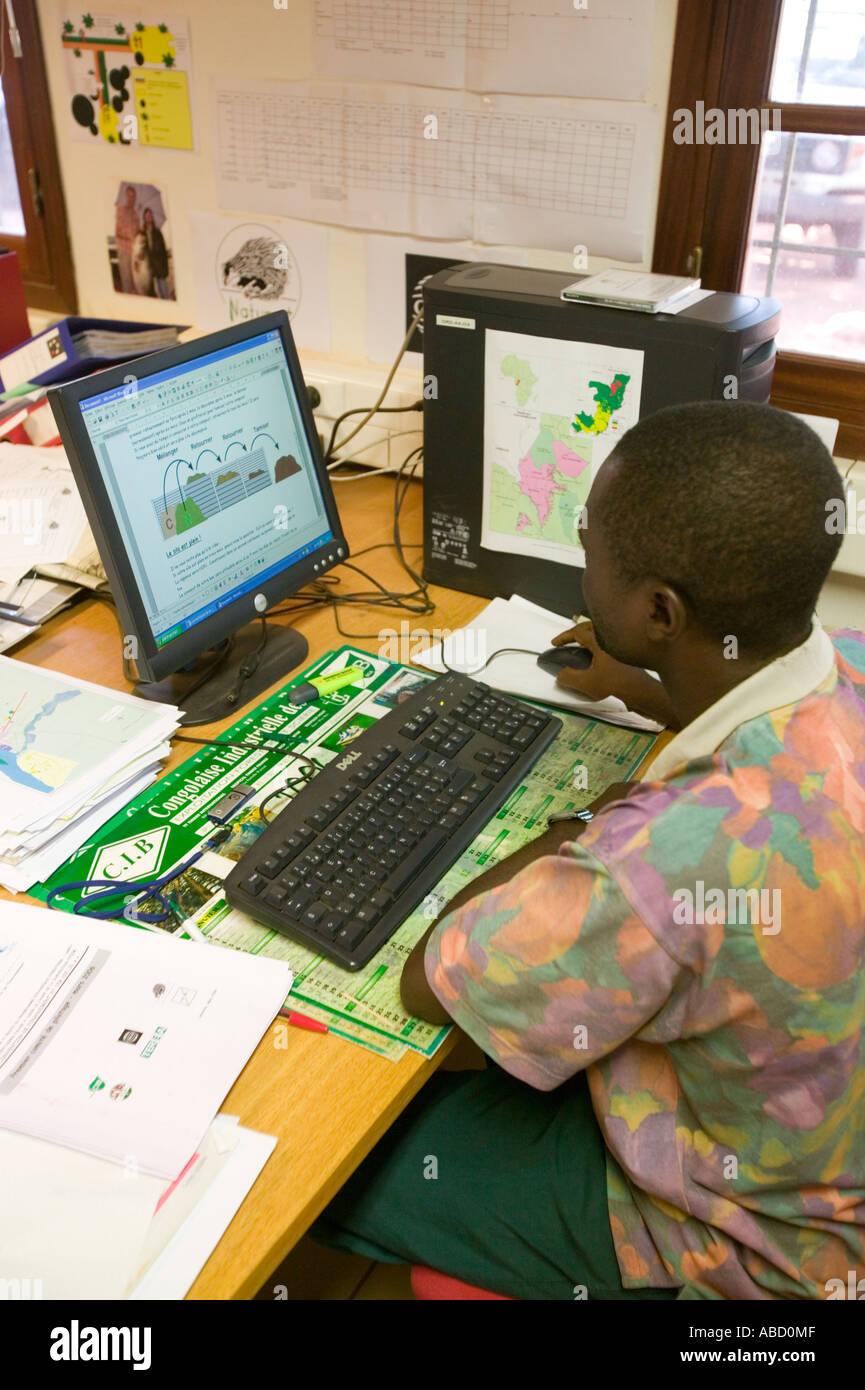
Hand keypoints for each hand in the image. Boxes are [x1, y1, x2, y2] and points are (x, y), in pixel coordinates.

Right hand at [552, 621, 679, 728]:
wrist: (641, 693)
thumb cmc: (617, 686)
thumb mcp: (586, 683)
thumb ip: (568, 677)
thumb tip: (560, 674)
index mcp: (600, 641)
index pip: (578, 632)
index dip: (564, 637)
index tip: (555, 643)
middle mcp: (611, 639)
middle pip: (591, 627)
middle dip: (577, 632)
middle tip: (568, 640)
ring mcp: (620, 645)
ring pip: (601, 635)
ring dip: (589, 637)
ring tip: (580, 647)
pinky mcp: (625, 654)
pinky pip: (608, 643)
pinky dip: (598, 645)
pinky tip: (596, 659)